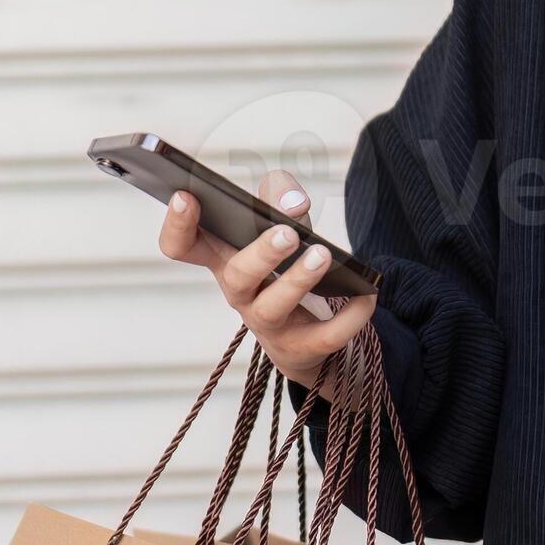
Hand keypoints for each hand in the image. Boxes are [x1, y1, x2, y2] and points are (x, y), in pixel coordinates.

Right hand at [154, 170, 374, 391]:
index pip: (181, 247)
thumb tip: (293, 201)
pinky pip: (325, 335)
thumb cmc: (283, 267)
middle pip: (236, 276)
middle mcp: (239, 292)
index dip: (178, 225)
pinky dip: (348, 317)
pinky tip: (366, 295)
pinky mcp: (302, 347)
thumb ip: (280, 197)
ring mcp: (268, 323)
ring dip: (298, 280)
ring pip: (273, 306)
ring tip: (323, 254)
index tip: (186, 197)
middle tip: (287, 233)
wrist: (304, 336)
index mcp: (224, 258)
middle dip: (261, 254)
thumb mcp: (278, 224)